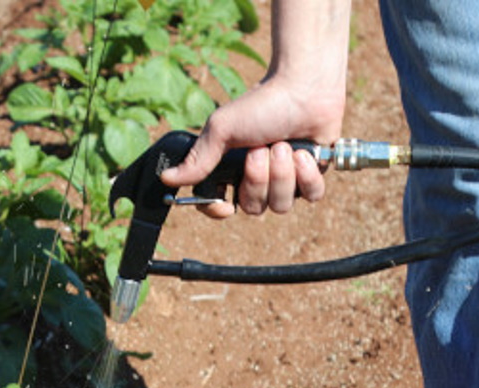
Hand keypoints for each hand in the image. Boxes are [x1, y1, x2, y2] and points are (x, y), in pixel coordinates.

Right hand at [159, 0, 349, 218]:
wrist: (304, 87)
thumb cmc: (261, 104)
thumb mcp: (222, 129)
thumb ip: (197, 158)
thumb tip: (167, 178)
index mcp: (231, 170)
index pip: (217, 205)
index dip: (218, 210)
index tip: (224, 206)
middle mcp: (256, 179)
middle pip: (253, 207)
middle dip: (258, 178)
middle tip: (260, 148)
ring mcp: (285, 181)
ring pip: (281, 205)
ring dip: (282, 174)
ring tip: (285, 145)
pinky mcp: (311, 178)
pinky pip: (310, 196)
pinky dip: (307, 175)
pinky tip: (305, 153)